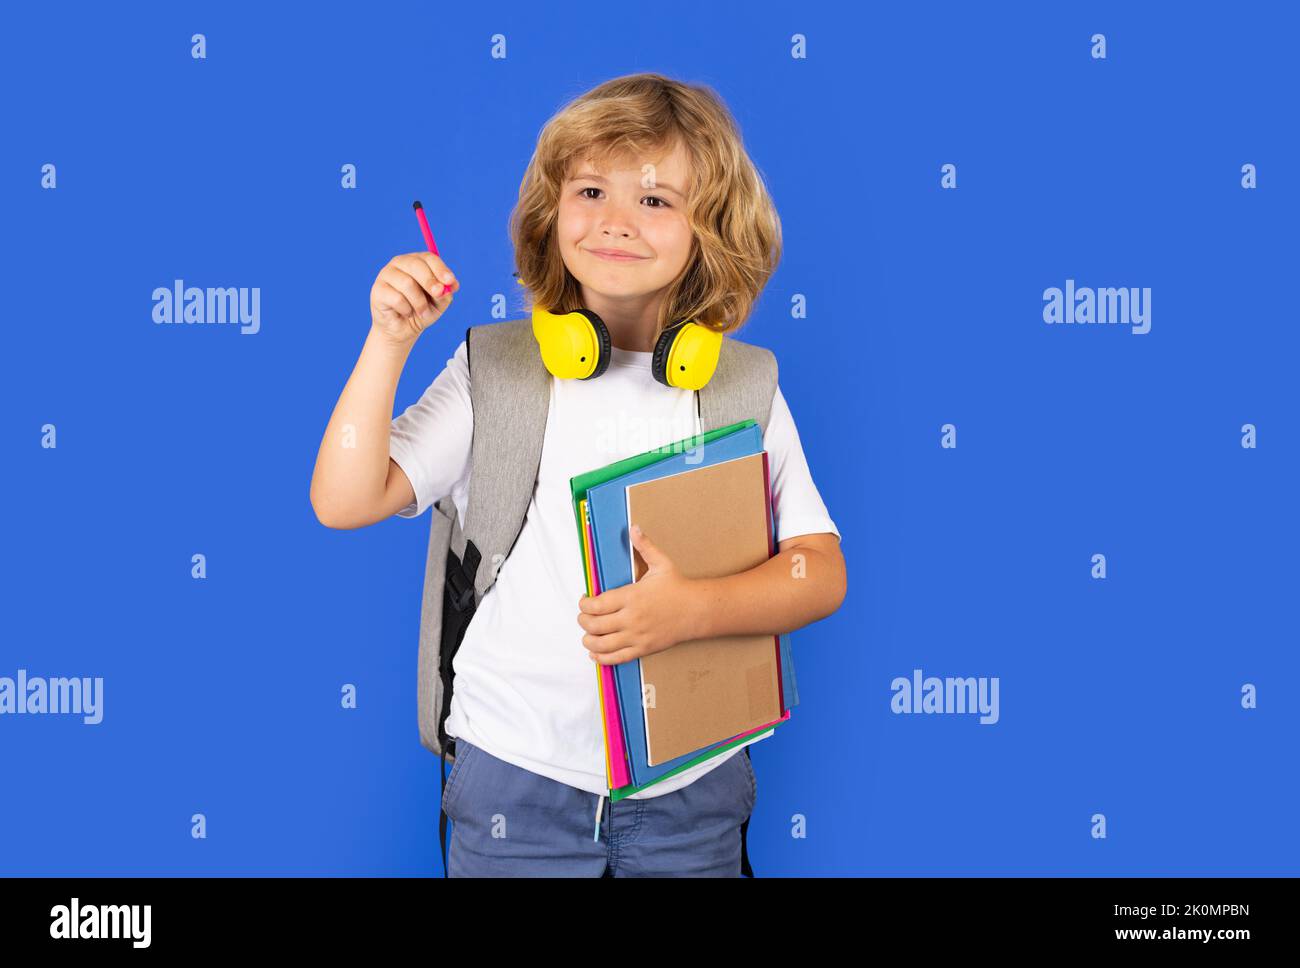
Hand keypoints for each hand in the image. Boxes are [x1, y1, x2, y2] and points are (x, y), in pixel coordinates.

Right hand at [369, 252, 459, 347]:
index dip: (440, 269)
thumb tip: (451, 285)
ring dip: (420, 302)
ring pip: (407, 283)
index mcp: (416, 261)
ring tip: (422, 313)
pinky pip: (397, 298)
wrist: (403, 330)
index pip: (429, 258)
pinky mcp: (377, 290)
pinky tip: (405, 313)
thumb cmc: (421, 311)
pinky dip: (406, 309)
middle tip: (438, 294)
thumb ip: (446, 293)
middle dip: (430, 281)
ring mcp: (386, 275)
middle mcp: (400, 263)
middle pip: (416, 265)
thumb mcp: (439, 303)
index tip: (450, 281)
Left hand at [577, 525, 704, 664]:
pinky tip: (595, 653)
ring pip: (601, 645)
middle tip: (583, 616)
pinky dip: (601, 658)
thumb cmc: (678, 588)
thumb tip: (634, 528)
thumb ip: (644, 546)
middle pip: (594, 625)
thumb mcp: (662, 563)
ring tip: (587, 635)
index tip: (584, 601)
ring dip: (588, 640)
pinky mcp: (642, 648)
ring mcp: (636, 636)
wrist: (696, 611)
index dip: (583, 604)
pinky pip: (616, 658)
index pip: (596, 605)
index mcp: (632, 597)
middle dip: (582, 621)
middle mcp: (631, 618)